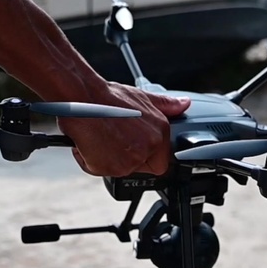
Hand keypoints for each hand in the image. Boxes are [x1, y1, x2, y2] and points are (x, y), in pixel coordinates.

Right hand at [57, 82, 190, 176]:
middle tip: (114, 141)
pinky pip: (99, 170)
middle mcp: (148, 146)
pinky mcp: (109, 167)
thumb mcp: (142, 97)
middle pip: (141, 167)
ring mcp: (130, 159)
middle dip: (127, 158)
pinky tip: (88, 142)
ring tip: (100, 138)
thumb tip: (183, 104)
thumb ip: (166, 105)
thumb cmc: (108, 97)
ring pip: (120, 170)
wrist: (83, 98)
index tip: (134, 147)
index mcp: (159, 131)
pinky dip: (90, 159)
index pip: (162, 159)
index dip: (147, 156)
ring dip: (108, 158)